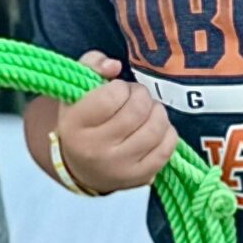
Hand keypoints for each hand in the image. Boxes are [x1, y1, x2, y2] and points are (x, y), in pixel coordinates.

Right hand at [55, 52, 176, 193]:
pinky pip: (167, 148)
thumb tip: (115, 66)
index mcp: (75, 124)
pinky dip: (167, 132)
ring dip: (156, 112)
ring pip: (156, 128)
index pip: (112, 96)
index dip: (121, 87)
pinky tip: (155, 128)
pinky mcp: (139, 178)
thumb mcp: (77, 89)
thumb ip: (92, 64)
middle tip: (135, 98)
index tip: (116, 91)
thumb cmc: (83, 121)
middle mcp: (95, 149)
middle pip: (138, 110)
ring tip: (146, 112)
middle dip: (142, 96)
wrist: (82, 167)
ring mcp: (119, 166)